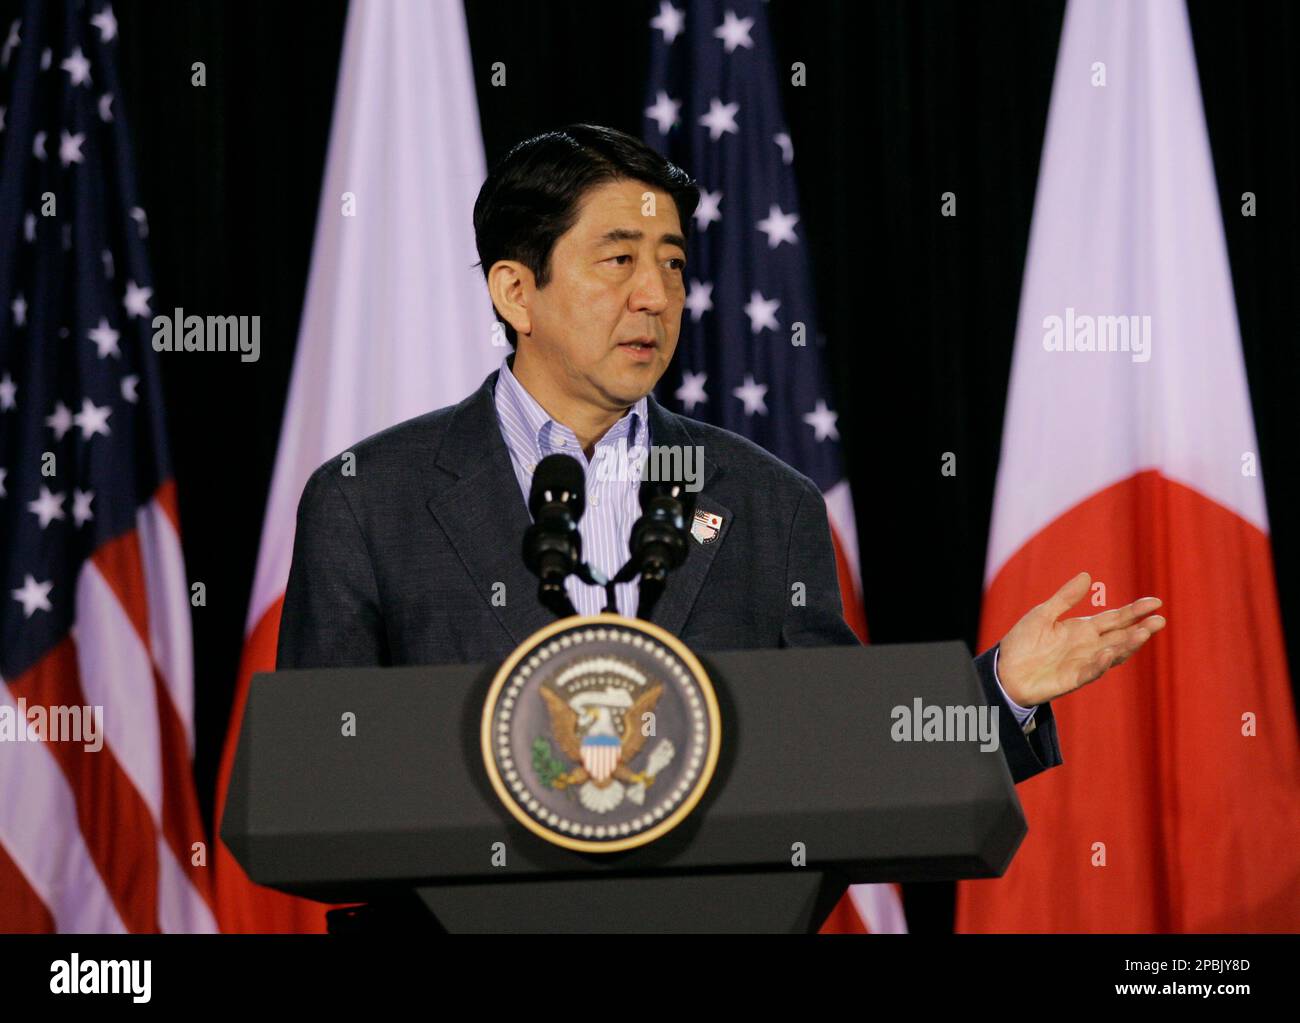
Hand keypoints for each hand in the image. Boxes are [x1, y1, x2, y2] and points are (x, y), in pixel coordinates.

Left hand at [995, 571, 1166, 706]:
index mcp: (1083, 629)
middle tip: (1159, 620)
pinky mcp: (1072, 679)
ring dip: (1128, 645)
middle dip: (1140, 628)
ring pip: (1113, 654)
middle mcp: (1089, 646)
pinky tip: (1110, 653)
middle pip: (1120, 636)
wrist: (1003, 670)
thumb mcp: (1042, 614)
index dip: (1134, 611)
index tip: (1155, 602)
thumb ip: (1065, 598)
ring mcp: (1083, 663)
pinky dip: (1101, 663)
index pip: (1115, 618)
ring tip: (1143, 634)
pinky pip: (1091, 672)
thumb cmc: (1023, 642)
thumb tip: (1087, 575)